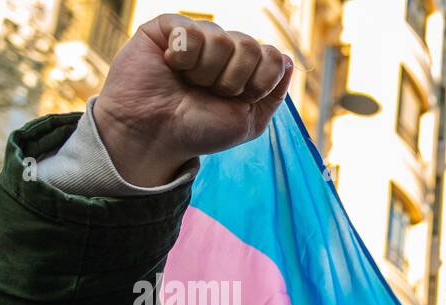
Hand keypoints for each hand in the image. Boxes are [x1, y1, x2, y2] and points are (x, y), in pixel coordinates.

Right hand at [94, 14, 292, 186]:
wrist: (156, 136)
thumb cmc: (200, 130)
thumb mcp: (249, 122)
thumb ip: (274, 93)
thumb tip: (289, 60)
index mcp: (245, 68)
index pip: (274, 56)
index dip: (260, 82)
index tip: (240, 100)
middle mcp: (224, 48)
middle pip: (251, 46)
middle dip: (234, 80)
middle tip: (211, 94)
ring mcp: (197, 36)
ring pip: (222, 39)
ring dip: (207, 73)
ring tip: (189, 83)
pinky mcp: (167, 28)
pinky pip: (191, 30)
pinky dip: (184, 56)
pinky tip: (171, 65)